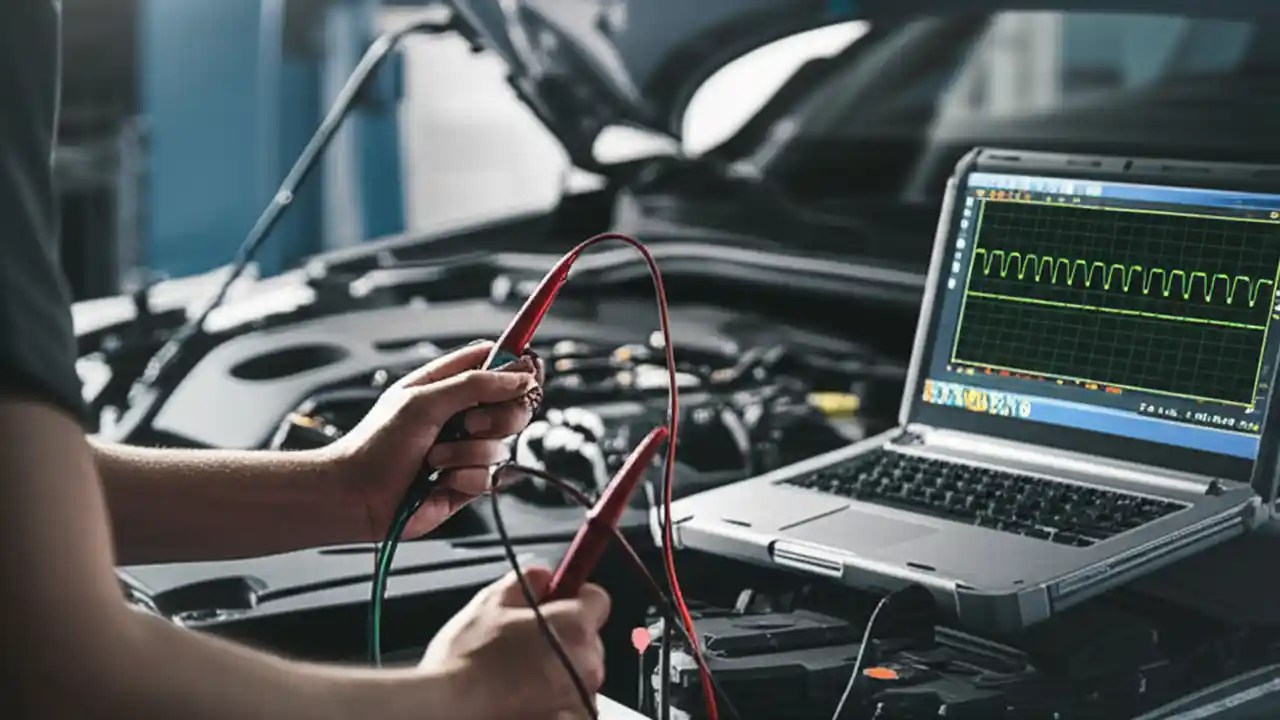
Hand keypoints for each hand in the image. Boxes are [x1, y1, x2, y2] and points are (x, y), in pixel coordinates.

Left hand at [326, 341, 544, 540]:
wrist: (356, 497)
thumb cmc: (377, 444)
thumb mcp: (425, 401)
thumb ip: (476, 384)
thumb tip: (523, 375)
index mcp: (448, 384)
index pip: (495, 362)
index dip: (517, 364)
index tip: (529, 372)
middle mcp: (462, 414)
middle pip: (513, 405)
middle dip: (499, 416)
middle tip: (471, 422)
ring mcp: (466, 449)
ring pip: (502, 445)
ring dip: (469, 453)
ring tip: (435, 458)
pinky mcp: (466, 482)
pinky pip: (489, 477)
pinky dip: (465, 478)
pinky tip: (440, 481)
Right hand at [422, 567, 610, 719]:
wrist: (448, 712)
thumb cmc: (466, 663)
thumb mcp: (490, 603)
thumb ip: (528, 580)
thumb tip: (544, 575)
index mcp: (574, 626)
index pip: (598, 600)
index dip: (574, 598)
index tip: (557, 603)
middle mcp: (588, 664)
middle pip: (588, 639)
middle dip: (563, 637)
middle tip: (526, 642)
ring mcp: (581, 699)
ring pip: (579, 673)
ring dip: (559, 671)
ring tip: (518, 674)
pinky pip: (571, 703)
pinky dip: (554, 699)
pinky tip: (523, 696)